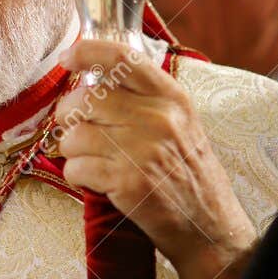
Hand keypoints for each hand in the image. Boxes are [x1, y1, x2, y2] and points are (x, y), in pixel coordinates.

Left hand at [57, 38, 256, 278]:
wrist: (209, 226)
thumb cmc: (188, 173)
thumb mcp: (179, 123)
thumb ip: (144, 98)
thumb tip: (92, 78)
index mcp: (171, 97)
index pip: (122, 58)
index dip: (86, 52)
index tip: (68, 58)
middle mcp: (158, 118)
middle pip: (84, 100)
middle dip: (69, 116)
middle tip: (77, 131)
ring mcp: (143, 150)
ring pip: (74, 136)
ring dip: (71, 151)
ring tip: (90, 160)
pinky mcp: (128, 182)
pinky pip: (76, 168)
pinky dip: (76, 176)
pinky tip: (92, 181)